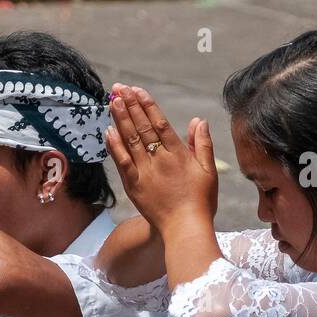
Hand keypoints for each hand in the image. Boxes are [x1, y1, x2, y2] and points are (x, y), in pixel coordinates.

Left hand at [106, 85, 216, 234]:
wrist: (185, 228)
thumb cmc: (200, 201)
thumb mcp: (208, 171)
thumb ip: (202, 144)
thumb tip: (198, 120)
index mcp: (179, 153)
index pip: (160, 123)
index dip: (147, 105)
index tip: (138, 90)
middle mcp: (160, 159)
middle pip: (142, 127)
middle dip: (130, 105)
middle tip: (119, 88)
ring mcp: (145, 172)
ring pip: (130, 140)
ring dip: (120, 119)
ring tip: (112, 101)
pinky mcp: (134, 186)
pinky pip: (122, 162)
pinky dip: (114, 146)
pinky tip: (108, 131)